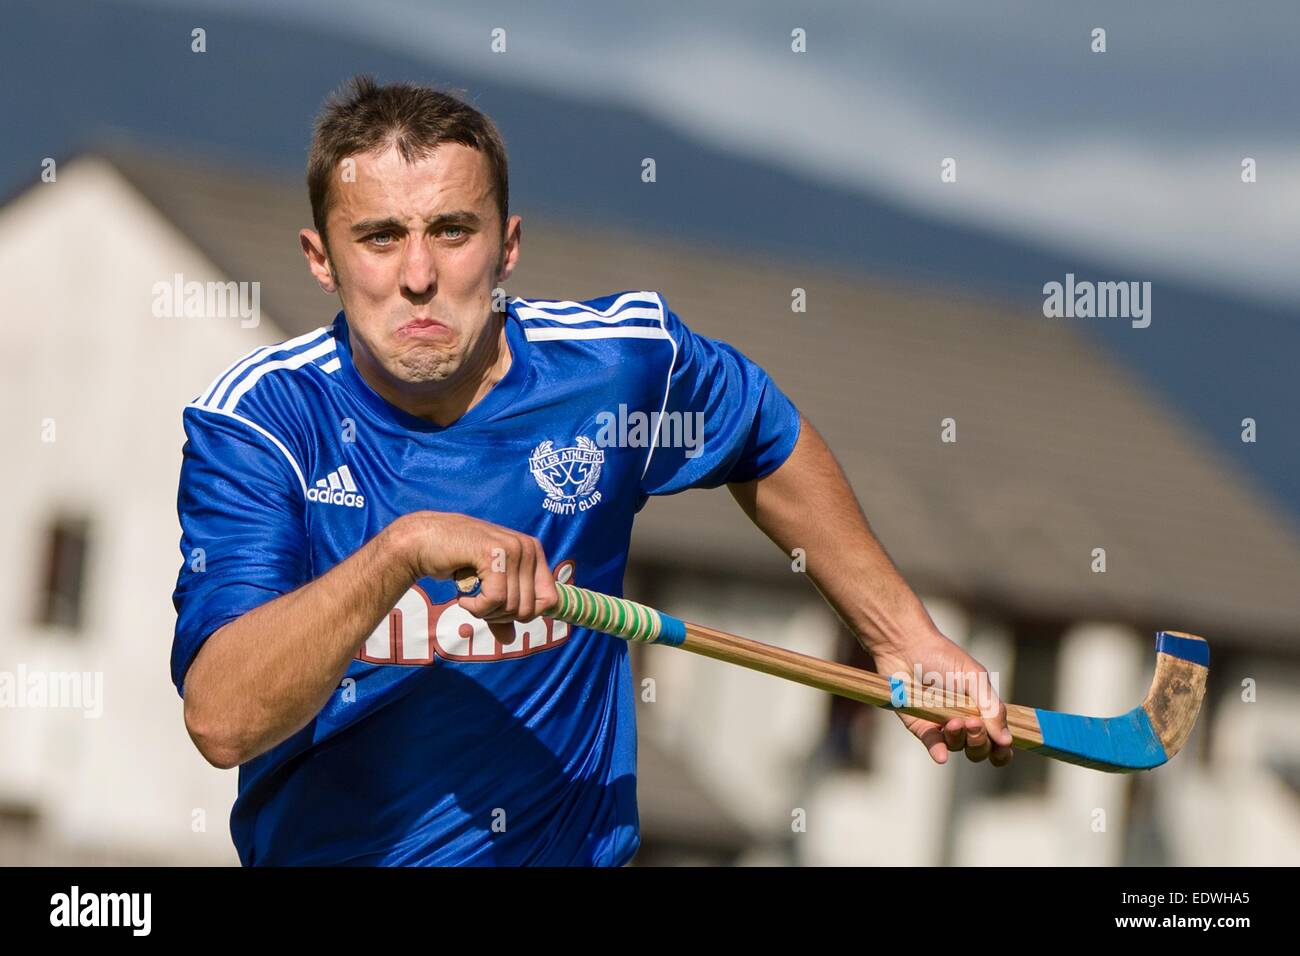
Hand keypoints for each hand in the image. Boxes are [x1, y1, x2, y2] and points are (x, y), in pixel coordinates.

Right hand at [390, 512, 557, 633]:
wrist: (422, 541)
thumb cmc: (455, 561)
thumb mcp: (486, 587)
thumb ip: (500, 612)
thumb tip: (510, 640)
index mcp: (533, 551)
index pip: (549, 600)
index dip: (524, 614)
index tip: (498, 608)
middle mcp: (527, 547)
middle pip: (528, 609)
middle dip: (500, 616)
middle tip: (478, 604)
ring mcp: (512, 548)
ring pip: (511, 606)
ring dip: (486, 612)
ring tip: (470, 598)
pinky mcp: (493, 554)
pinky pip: (495, 600)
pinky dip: (476, 607)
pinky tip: (462, 597)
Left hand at [867, 632, 1013, 767]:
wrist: (907, 647)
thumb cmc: (943, 657)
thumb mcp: (975, 678)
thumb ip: (992, 708)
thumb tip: (1007, 740)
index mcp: (982, 709)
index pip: (998, 740)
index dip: (1002, 750)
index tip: (1003, 748)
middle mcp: (964, 721)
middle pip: (979, 749)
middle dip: (979, 741)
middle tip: (972, 723)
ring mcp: (941, 725)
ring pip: (957, 746)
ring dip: (959, 738)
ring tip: (953, 721)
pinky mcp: (920, 725)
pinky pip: (932, 744)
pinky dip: (938, 751)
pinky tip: (942, 755)